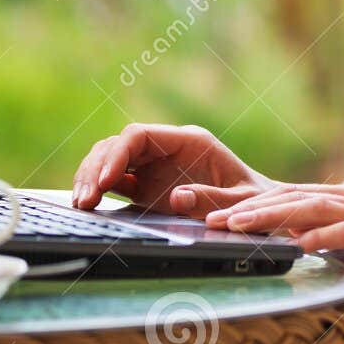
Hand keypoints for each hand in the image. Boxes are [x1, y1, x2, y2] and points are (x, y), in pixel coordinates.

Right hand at [71, 123, 281, 216]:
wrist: (261, 208)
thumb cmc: (256, 201)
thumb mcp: (242, 201)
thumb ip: (213, 199)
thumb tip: (178, 196)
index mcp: (189, 141)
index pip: (139, 135)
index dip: (117, 154)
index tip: (105, 181)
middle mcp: (167, 149)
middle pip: (118, 146)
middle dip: (96, 169)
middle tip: (86, 199)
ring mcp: (154, 166)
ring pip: (110, 160)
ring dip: (91, 178)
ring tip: (82, 205)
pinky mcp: (146, 186)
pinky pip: (113, 180)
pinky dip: (97, 190)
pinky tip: (88, 206)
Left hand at [205, 184, 343, 343]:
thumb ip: (326, 245)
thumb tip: (283, 244)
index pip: (296, 197)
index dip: (256, 205)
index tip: (220, 218)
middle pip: (302, 198)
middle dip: (256, 208)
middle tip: (220, 220)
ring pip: (321, 209)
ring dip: (279, 217)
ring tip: (246, 227)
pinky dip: (325, 237)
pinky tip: (301, 245)